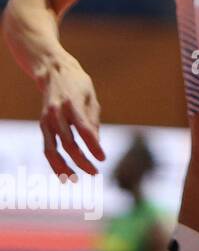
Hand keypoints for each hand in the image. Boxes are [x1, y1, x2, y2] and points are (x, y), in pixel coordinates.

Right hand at [38, 59, 104, 180]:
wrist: (52, 71)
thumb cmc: (78, 84)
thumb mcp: (91, 98)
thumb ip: (93, 121)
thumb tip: (96, 145)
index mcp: (73, 104)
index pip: (85, 130)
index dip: (93, 147)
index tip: (103, 158)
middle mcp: (57, 114)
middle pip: (69, 144)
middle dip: (82, 161)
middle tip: (95, 172)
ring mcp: (47, 120)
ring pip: (53, 150)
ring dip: (65, 167)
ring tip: (76, 179)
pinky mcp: (42, 125)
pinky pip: (47, 147)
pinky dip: (54, 161)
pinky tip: (64, 172)